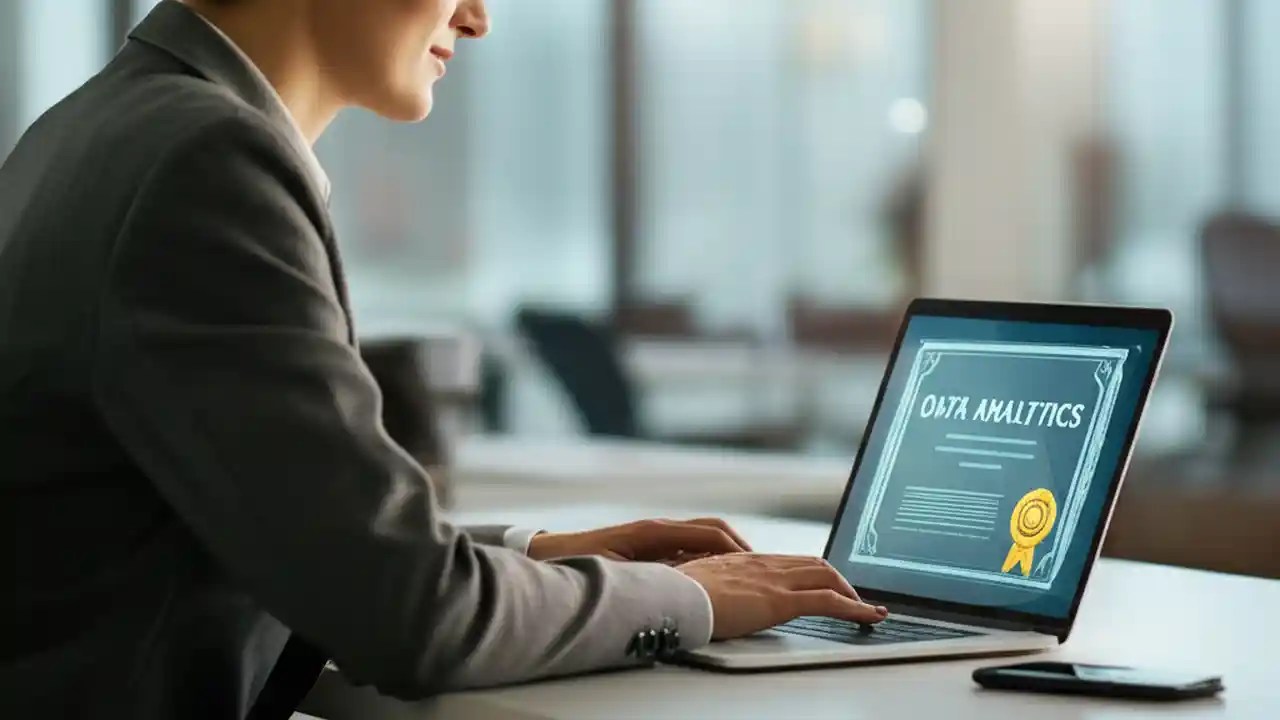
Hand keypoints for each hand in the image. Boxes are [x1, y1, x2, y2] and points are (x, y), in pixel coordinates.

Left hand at [527, 517, 751, 562]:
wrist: (549, 553)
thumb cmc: (577, 563)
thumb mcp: (613, 570)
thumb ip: (646, 573)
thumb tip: (677, 579)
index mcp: (653, 530)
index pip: (707, 533)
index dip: (733, 549)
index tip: (754, 565)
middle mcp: (658, 527)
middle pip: (712, 530)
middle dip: (739, 547)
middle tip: (762, 567)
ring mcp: (655, 534)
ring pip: (703, 536)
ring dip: (727, 550)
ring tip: (748, 572)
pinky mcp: (651, 544)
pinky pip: (690, 544)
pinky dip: (710, 555)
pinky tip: (717, 575)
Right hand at [677, 554, 887, 639]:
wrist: (673, 597)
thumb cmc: (676, 594)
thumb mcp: (696, 585)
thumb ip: (710, 586)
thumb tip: (707, 597)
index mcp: (744, 560)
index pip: (789, 560)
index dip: (812, 571)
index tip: (823, 582)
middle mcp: (764, 563)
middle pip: (814, 564)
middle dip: (839, 580)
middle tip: (853, 597)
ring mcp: (774, 580)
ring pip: (827, 577)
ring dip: (851, 592)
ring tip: (865, 609)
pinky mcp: (780, 601)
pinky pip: (828, 601)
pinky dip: (855, 608)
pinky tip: (867, 617)